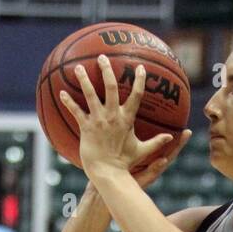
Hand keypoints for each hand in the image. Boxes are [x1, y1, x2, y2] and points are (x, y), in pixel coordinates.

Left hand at [59, 55, 190, 184]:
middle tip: (102, 57)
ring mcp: (98, 121)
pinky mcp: (86, 128)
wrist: (108, 174)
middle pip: (110, 87)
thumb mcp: (142, 151)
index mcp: (126, 119)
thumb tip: (171, 138)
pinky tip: (61, 93)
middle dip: (106, 70)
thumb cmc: (125, 164)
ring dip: (84, 79)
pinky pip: (75, 111)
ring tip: (78, 67)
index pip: (136, 96)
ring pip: (90, 94)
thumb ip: (156, 142)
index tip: (140, 68)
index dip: (139, 81)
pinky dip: (68, 102)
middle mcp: (112, 116)